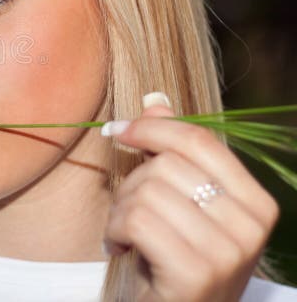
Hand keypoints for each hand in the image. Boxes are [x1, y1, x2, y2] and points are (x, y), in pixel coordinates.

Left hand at [101, 92, 280, 301]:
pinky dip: (115, 232)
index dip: (151, 128)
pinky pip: (136, 220)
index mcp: (257, 203)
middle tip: (129, 213)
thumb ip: (171, 152)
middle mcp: (252, 227)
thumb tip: (155, 98)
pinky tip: (122, 250)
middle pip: (168, 164)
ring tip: (127, 235)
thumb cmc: (170, 260)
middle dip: (132, 183)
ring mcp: (228, 253)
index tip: (118, 131)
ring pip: (147, 191)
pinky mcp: (196, 274)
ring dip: (120, 211)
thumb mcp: (176, 203)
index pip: (199, 140)